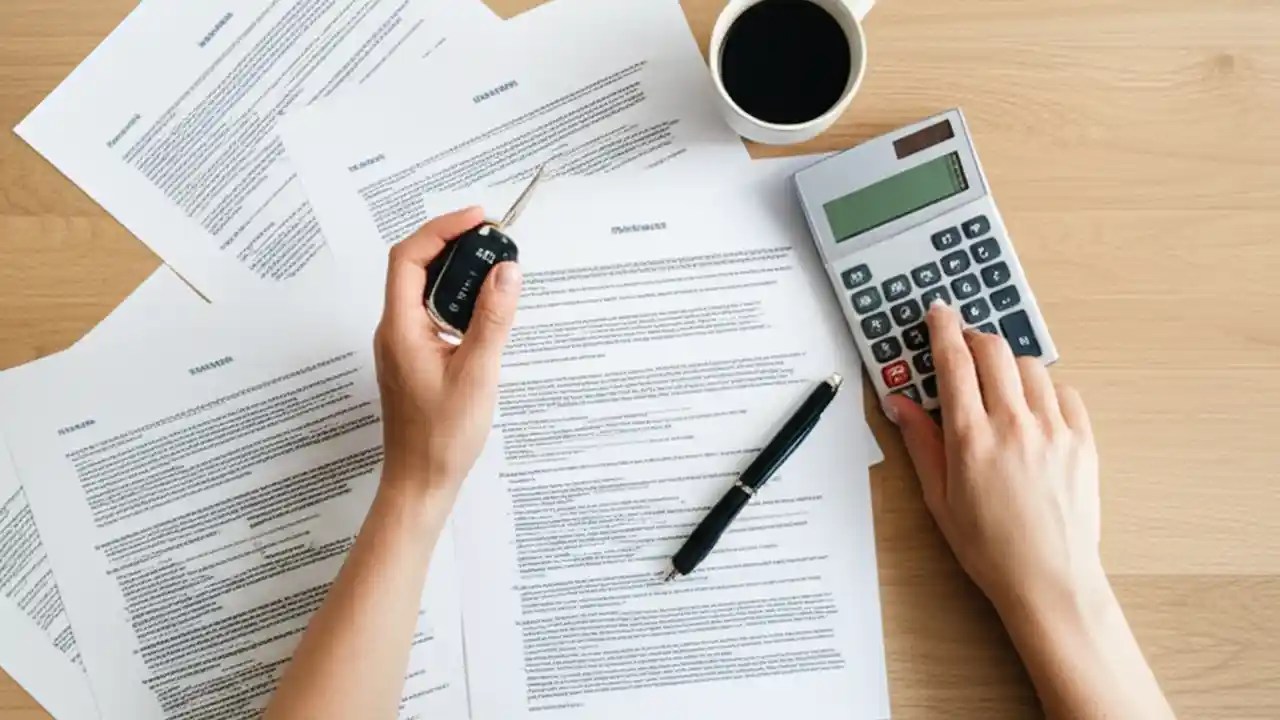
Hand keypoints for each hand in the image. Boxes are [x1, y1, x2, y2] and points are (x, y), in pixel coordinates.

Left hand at [374, 207, 521, 503]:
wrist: (421, 482)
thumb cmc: (442, 438)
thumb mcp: (477, 374)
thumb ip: (492, 319)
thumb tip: (507, 271)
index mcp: (400, 328)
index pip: (410, 258)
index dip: (442, 229)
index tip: (478, 219)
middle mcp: (395, 330)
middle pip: (415, 266)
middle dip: (453, 244)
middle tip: (494, 238)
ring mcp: (403, 344)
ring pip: (425, 289)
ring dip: (458, 273)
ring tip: (495, 268)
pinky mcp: (415, 358)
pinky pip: (433, 313)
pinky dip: (458, 300)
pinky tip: (485, 310)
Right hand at [883, 302, 1103, 616]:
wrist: (1049, 579)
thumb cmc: (989, 547)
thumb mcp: (939, 497)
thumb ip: (921, 443)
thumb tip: (900, 404)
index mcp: (971, 438)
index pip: (954, 362)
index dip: (943, 328)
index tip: (938, 313)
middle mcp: (1013, 424)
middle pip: (993, 350)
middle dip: (974, 337)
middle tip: (964, 344)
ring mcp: (1053, 430)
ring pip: (1029, 366)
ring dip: (1008, 363)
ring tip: (998, 384)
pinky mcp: (1082, 440)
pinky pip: (1064, 392)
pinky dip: (1044, 389)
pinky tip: (1033, 409)